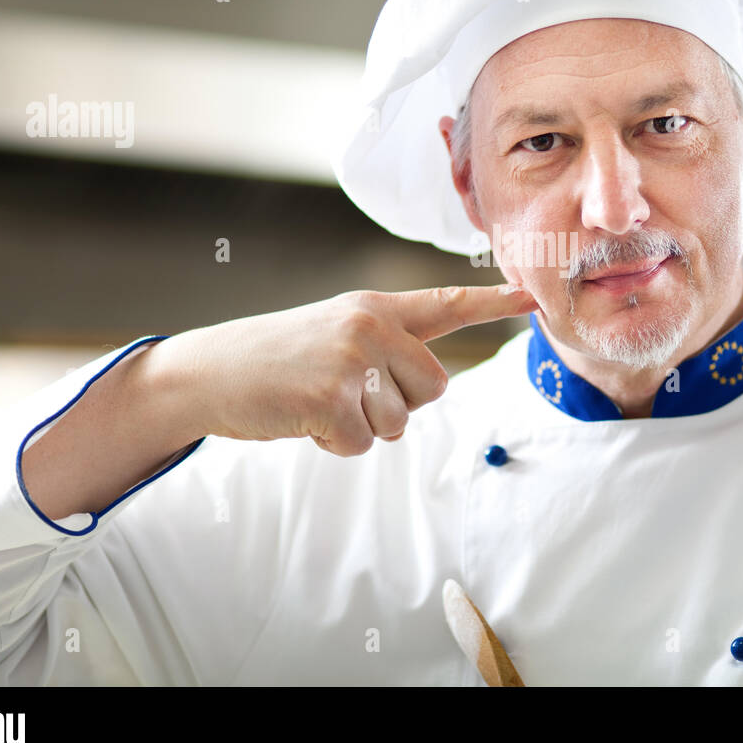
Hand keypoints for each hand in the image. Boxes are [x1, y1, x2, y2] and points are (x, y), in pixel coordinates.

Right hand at [141, 284, 537, 454]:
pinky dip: (335, 444)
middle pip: (434, 387)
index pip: (446, 304)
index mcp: (374, 308)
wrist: (207, 372)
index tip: (534, 297)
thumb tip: (426, 386)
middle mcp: (369, 326)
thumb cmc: (276, 359)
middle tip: (345, 392)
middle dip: (397, 404)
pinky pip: (364, 443)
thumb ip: (384, 346)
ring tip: (317, 401)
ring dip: (360, 426)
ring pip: (399, 422)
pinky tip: (303, 417)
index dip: (494, 303)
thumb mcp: (334, 332)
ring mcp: (351, 360)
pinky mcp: (332, 398)